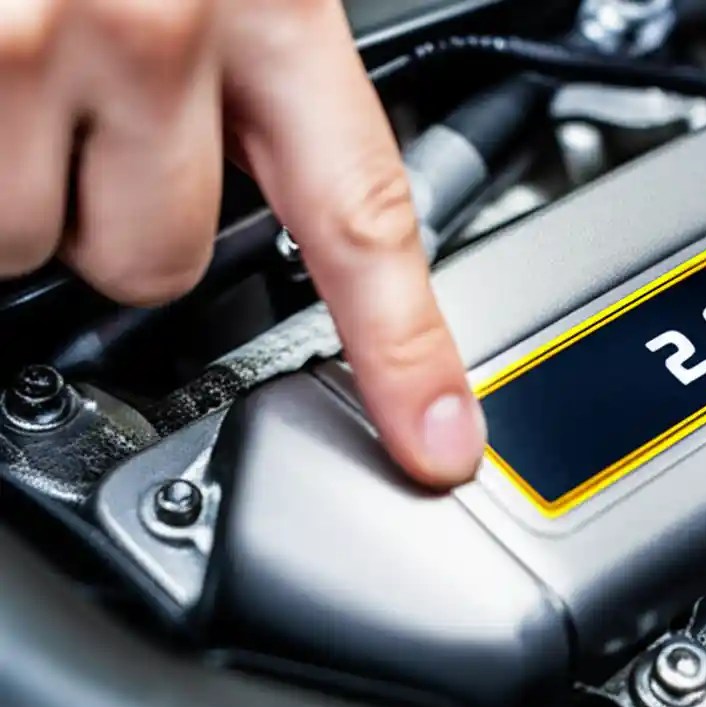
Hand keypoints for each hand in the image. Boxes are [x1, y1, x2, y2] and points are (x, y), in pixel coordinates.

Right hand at [0, 0, 484, 487]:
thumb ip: (250, 71)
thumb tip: (244, 187)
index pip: (364, 216)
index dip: (406, 350)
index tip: (438, 440)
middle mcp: (153, 24)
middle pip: (163, 260)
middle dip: (123, 215)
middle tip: (93, 113)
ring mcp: (28, 41)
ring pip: (34, 242)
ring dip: (21, 184)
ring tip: (18, 61)